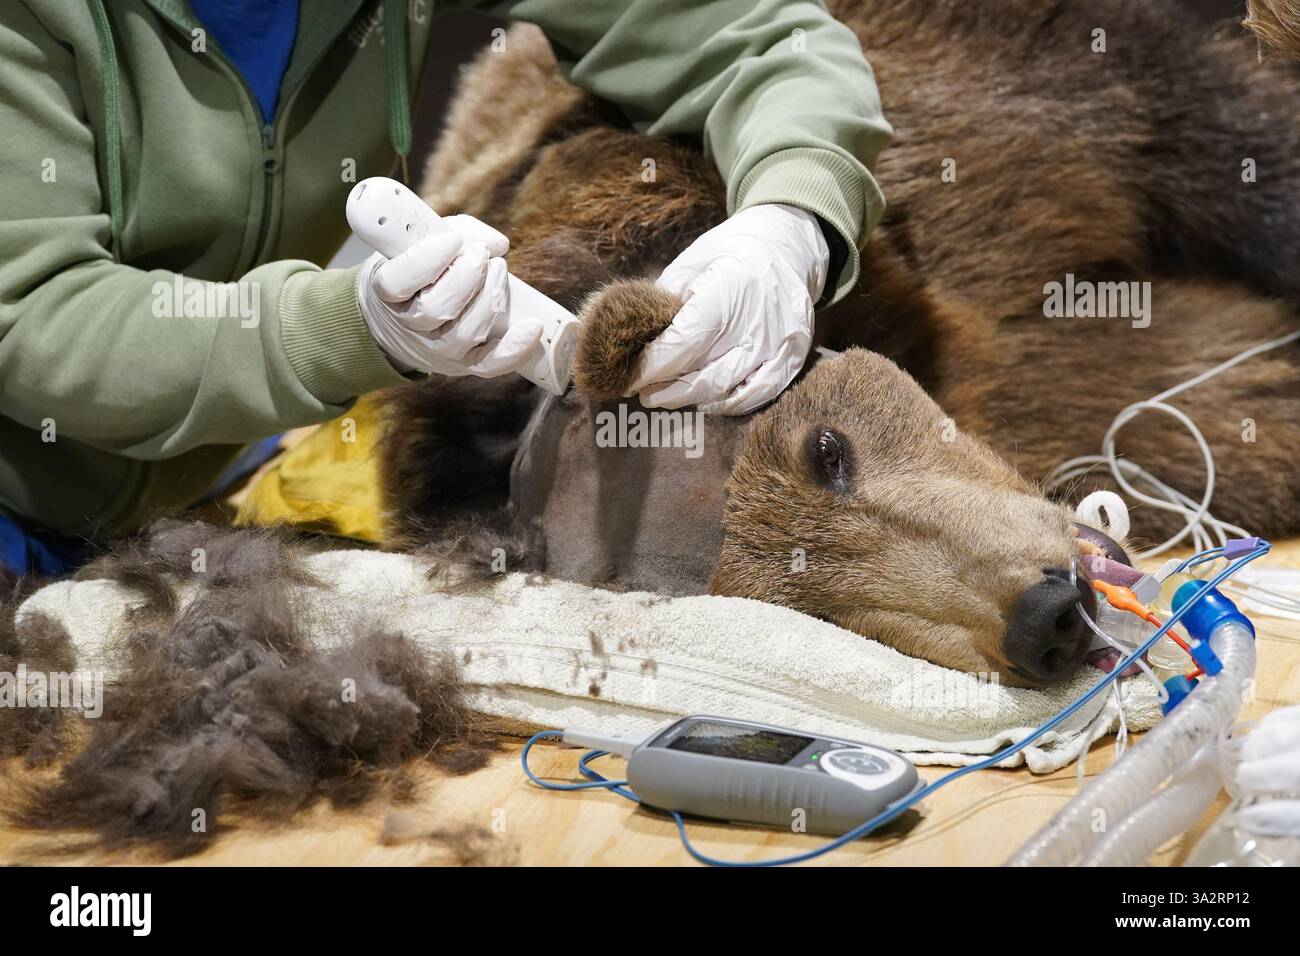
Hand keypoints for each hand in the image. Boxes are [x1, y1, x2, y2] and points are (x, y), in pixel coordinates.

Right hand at [357, 214, 543, 377]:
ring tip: (498, 269)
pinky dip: (514, 349)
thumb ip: (460, 231)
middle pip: (436, 308)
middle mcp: (410, 325)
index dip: (425, 261)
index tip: (452, 240)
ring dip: (489, 298)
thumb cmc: (423, 269)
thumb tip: (497, 243)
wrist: (408, 315)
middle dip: (466, 276)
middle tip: (480, 253)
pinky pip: (489, 364)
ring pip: (465, 332)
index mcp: (388, 293)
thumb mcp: (425, 242)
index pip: (397, 282)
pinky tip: (532, 327)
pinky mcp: (464, 363)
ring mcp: (437, 348)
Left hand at [625, 203, 828, 414]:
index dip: (653, 366)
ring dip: (692, 399)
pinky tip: (706, 401)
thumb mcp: (690, 265)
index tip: (630, 377)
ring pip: (728, 389)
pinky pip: (758, 395)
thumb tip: (635, 343)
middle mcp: (757, 320)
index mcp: (727, 290)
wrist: (787, 246)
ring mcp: (779, 343)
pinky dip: (729, 404)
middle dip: (668, 389)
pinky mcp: (793, 356)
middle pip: (704, 374)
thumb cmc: (729, 254)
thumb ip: (664, 304)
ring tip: (667, 396)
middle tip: (643, 393)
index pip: (684, 343)